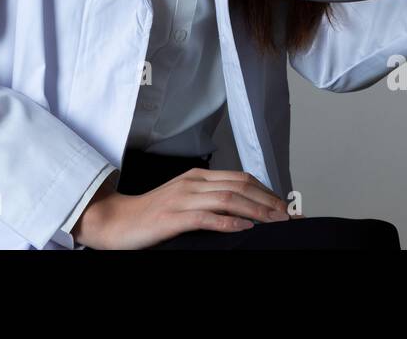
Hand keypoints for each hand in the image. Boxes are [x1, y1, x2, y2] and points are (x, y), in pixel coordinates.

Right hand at [73, 169, 294, 249]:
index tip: (287, 207)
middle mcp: (193, 182)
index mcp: (197, 176)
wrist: (115, 221)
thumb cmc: (151, 215)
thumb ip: (210, 201)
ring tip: (276, 222)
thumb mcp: (184, 201)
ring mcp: (182, 198)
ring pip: (229, 199)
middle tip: (291, 216)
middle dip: (270, 201)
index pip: (242, 178)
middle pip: (241, 186)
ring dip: (257, 211)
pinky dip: (230, 223)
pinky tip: (246, 229)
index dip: (268, 192)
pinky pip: (207, 217)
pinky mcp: (172, 217)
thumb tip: (243, 213)